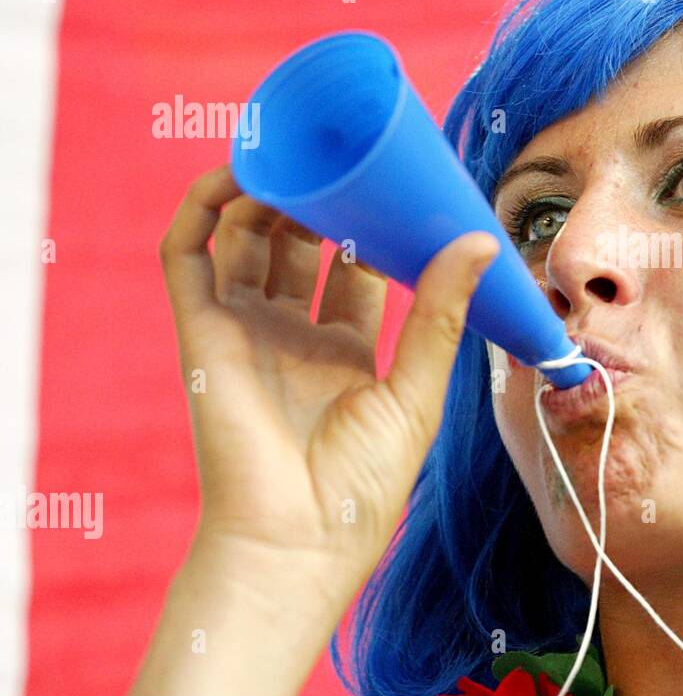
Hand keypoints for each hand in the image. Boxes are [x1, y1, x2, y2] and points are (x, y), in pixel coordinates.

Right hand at [159, 163, 499, 595]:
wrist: (298, 541)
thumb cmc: (362, 485)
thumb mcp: (416, 390)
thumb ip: (439, 314)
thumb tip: (481, 242)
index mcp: (342, 350)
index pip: (351, 267)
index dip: (368, 222)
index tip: (395, 180)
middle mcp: (289, 335)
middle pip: (295, 245)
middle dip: (318, 199)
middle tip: (348, 158)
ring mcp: (243, 330)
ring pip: (243, 239)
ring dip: (266, 193)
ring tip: (303, 155)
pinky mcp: (201, 332)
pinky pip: (188, 256)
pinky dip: (203, 210)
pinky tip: (237, 175)